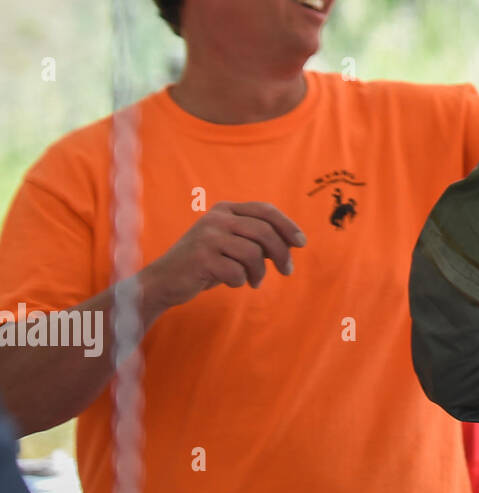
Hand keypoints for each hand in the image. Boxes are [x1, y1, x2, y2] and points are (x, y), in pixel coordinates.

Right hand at [139, 201, 305, 313]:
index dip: (287, 225)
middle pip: (264, 232)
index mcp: (225, 209)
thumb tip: (295, 241)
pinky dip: (240, 281)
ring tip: (254, 281)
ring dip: (259, 272)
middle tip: (287, 270)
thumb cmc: (206, 263)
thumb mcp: (232, 244)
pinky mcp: (201, 258)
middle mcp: (216, 218)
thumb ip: (257, 238)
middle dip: (282, 253)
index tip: (302, 243)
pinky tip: (233, 283)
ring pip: (253, 253)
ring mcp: (207, 237)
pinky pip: (237, 272)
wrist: (164, 281)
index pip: (265, 210)